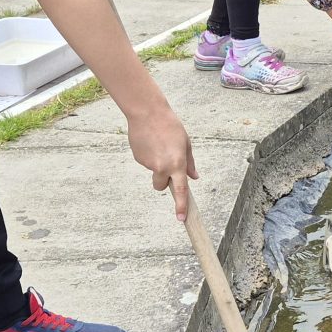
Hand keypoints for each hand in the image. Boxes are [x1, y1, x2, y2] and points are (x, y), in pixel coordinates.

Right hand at [127, 100, 197, 220]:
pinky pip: (146, 162)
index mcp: (177, 164)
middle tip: (165, 166)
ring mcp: (148, 164)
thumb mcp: (186, 143)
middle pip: (160, 187)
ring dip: (156, 163)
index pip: (181, 191)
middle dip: (163, 182)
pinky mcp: (138, 158)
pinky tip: (149, 142)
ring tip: (158, 144)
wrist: (147, 112)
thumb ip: (189, 163)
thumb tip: (193, 178)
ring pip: (153, 171)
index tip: (182, 219)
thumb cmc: (170, 126)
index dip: (181, 206)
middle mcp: (162, 167)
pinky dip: (148, 155)